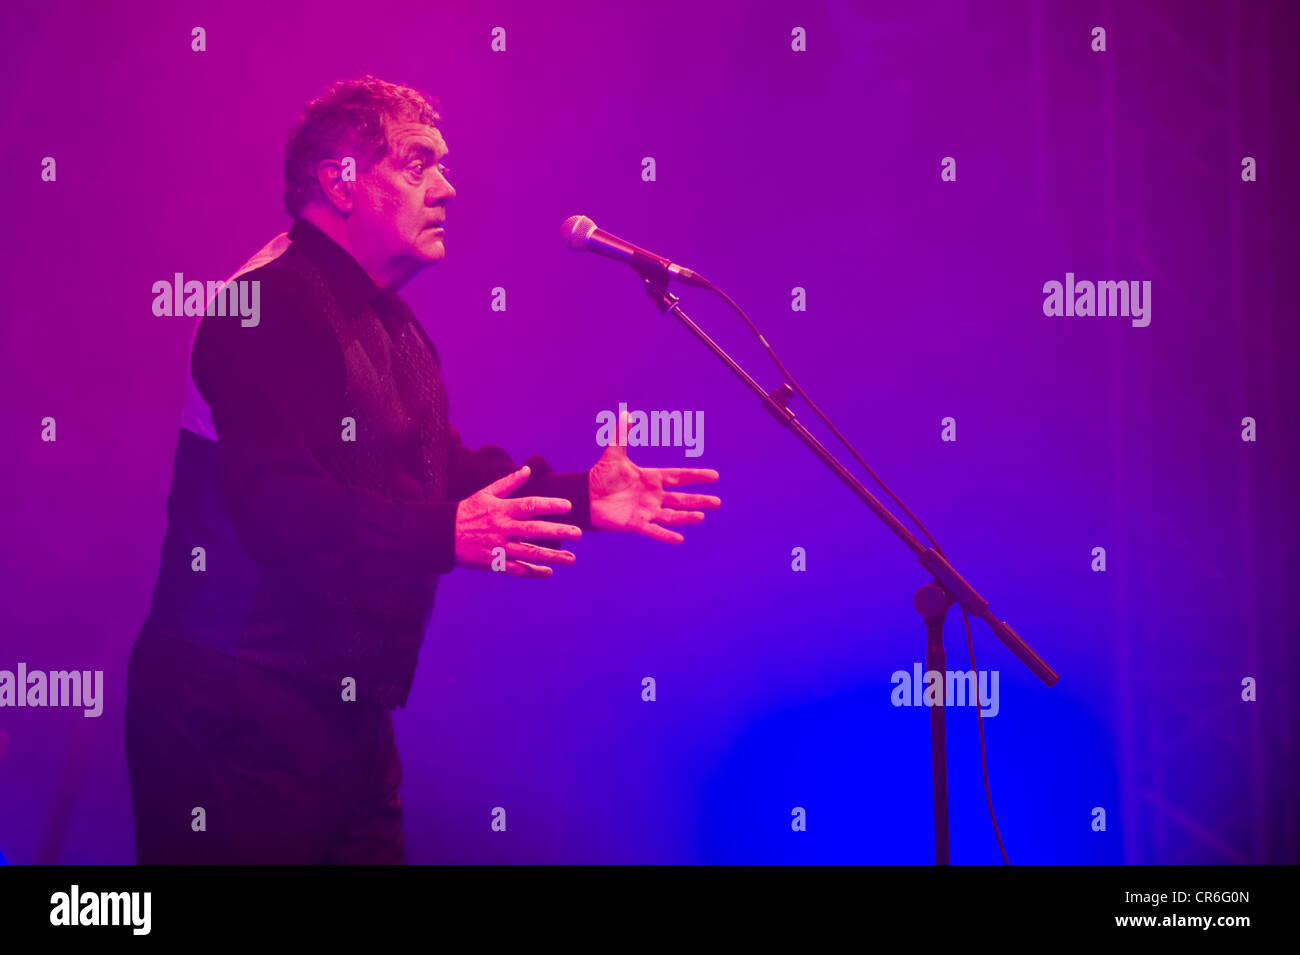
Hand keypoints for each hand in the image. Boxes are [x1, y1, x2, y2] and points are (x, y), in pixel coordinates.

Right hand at [454, 466, 581, 577]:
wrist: (445, 535)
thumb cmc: (469, 511)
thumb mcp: (486, 493)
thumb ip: (509, 483)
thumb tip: (527, 469)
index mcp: (502, 510)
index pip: (530, 506)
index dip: (550, 505)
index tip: (568, 506)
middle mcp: (503, 529)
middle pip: (534, 531)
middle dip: (558, 532)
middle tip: (578, 534)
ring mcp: (500, 547)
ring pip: (530, 553)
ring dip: (552, 557)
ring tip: (572, 558)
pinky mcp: (495, 563)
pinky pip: (517, 569)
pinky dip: (533, 572)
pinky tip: (549, 572)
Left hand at [588, 410, 720, 541]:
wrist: (586, 497)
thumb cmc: (600, 476)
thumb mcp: (613, 454)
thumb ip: (622, 435)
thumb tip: (627, 412)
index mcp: (651, 478)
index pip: (678, 477)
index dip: (696, 476)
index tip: (714, 476)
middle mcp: (653, 496)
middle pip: (681, 498)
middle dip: (699, 500)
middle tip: (717, 502)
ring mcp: (646, 511)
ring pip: (672, 515)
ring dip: (686, 517)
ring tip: (701, 517)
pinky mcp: (636, 524)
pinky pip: (654, 530)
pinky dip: (666, 535)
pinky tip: (679, 539)